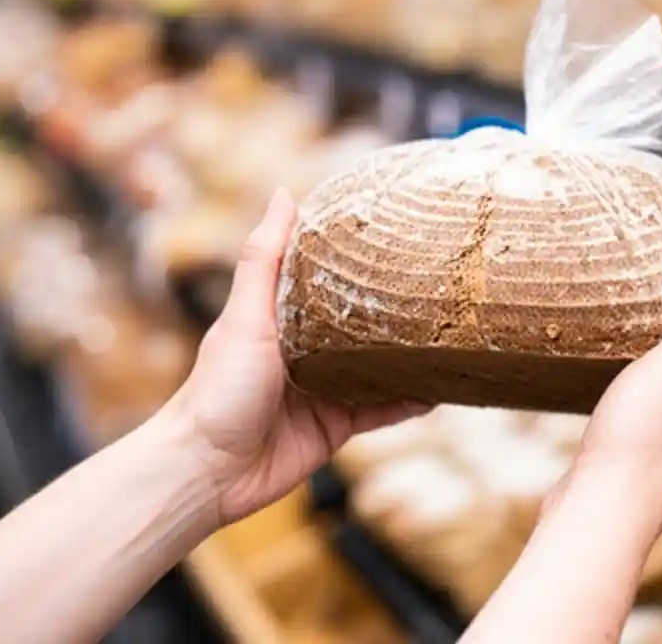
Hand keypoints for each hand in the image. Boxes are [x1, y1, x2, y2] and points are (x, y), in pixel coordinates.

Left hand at [160, 189, 429, 525]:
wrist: (209, 471)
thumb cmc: (217, 390)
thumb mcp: (245, 317)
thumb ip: (266, 260)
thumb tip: (284, 192)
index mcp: (283, 316)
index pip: (328, 277)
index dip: (360, 258)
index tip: (400, 233)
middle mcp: (307, 349)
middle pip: (361, 323)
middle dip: (396, 310)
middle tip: (442, 287)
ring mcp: (324, 389)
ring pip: (379, 367)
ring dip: (411, 357)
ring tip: (452, 337)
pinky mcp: (337, 427)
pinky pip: (383, 411)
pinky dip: (410, 402)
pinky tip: (441, 391)